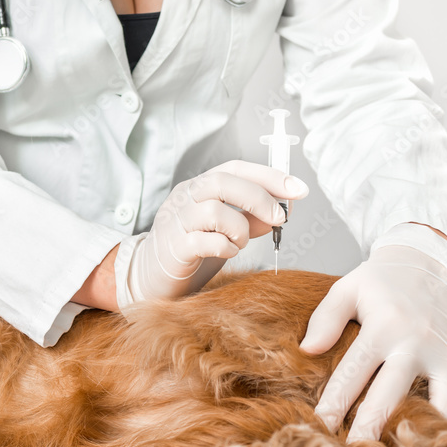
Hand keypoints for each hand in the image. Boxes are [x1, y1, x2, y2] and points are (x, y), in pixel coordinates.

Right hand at [115, 160, 308, 306]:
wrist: (148, 277)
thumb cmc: (189, 252)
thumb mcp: (224, 232)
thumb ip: (249, 220)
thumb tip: (280, 213)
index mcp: (198, 188)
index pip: (235, 169)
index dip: (269, 176)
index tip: (298, 189)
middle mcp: (184, 198)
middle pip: (223, 182)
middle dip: (259, 198)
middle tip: (278, 218)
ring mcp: (176, 222)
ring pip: (215, 210)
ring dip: (240, 229)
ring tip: (239, 243)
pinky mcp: (174, 248)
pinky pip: (206, 241)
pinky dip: (225, 247)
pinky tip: (226, 253)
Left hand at [303, 245, 446, 441]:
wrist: (428, 263)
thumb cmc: (381, 280)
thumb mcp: (347, 289)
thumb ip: (325, 319)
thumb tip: (307, 350)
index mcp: (383, 327)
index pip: (353, 374)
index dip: (335, 404)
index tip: (321, 427)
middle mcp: (416, 344)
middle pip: (392, 395)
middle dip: (373, 428)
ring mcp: (443, 355)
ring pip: (441, 403)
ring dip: (425, 431)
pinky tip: (445, 444)